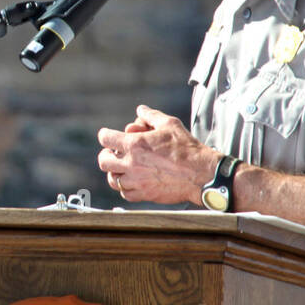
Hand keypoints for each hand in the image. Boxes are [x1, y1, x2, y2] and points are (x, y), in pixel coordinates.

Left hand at [97, 105, 218, 204]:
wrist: (201, 174)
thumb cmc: (187, 149)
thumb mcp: (170, 124)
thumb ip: (151, 116)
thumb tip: (140, 110)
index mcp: (135, 144)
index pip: (105, 138)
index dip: (105, 135)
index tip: (108, 136)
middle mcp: (131, 164)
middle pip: (103, 161)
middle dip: (106, 155)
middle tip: (114, 154)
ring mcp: (137, 181)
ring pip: (113, 180)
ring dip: (115, 173)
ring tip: (122, 169)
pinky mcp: (144, 195)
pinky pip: (125, 194)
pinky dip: (126, 188)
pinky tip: (133, 182)